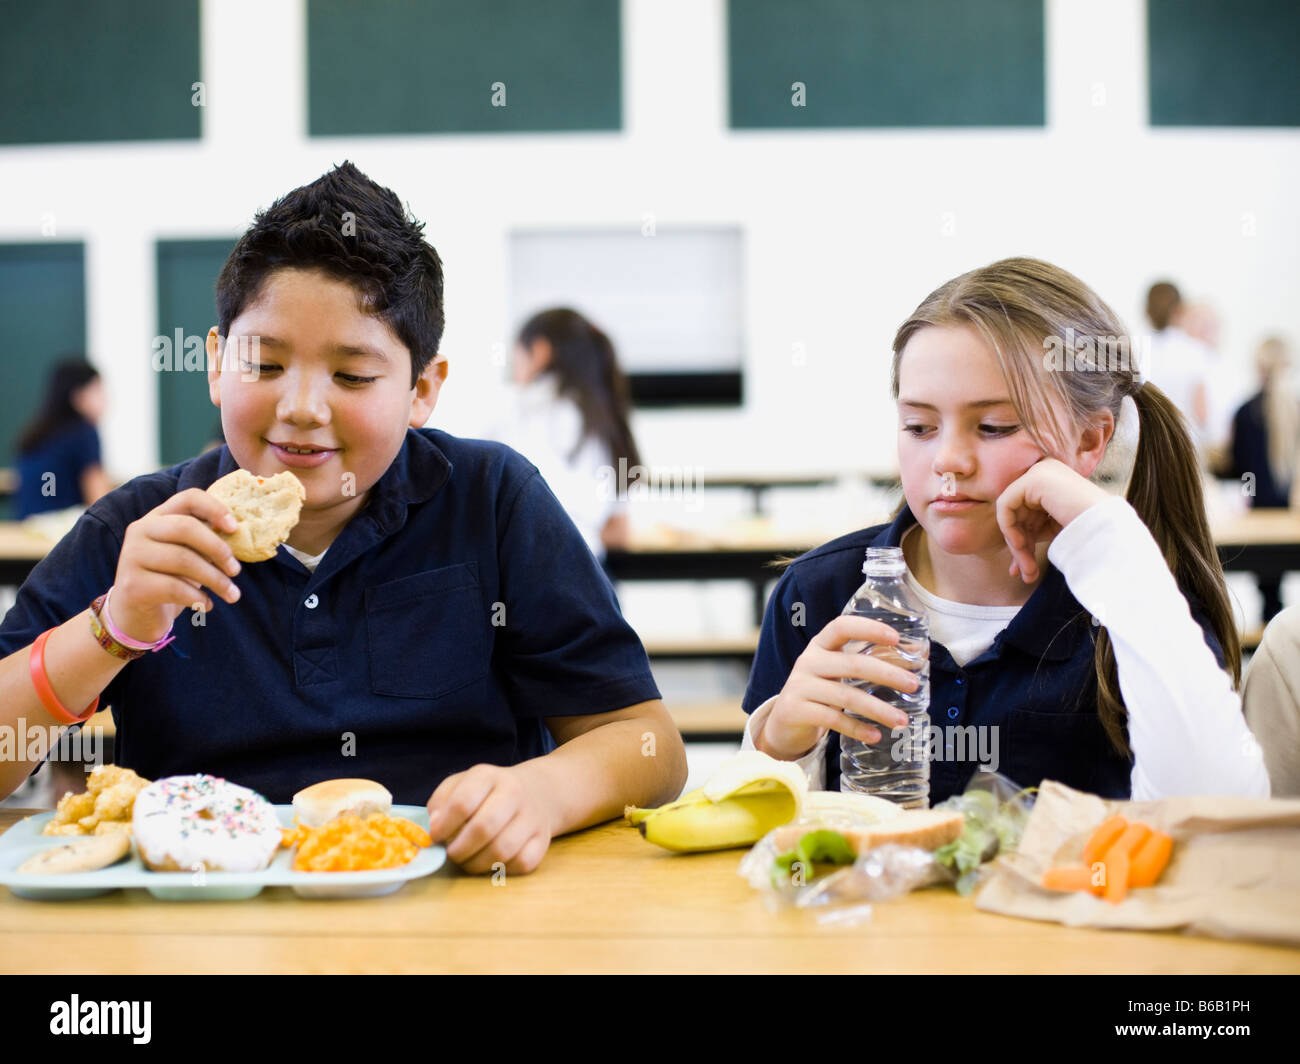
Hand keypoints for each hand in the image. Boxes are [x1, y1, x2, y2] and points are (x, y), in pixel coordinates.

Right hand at [111, 488, 242, 643]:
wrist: (136, 615)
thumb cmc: (172, 579)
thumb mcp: (190, 555)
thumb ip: (206, 541)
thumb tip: (241, 535)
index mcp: (158, 517)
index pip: (188, 498)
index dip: (215, 508)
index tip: (235, 529)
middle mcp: (140, 530)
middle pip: (186, 527)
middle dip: (218, 549)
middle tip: (236, 570)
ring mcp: (132, 556)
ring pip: (183, 559)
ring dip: (216, 579)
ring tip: (232, 594)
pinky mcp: (132, 585)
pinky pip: (174, 587)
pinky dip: (199, 597)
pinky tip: (207, 605)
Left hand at [426, 764, 553, 874]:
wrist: (535, 791)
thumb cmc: (487, 792)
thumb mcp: (460, 784)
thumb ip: (440, 802)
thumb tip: (435, 826)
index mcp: (488, 776)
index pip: (462, 803)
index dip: (443, 826)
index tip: (436, 837)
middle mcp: (513, 793)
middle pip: (483, 828)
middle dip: (459, 849)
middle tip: (451, 854)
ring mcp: (531, 817)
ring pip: (502, 850)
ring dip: (477, 864)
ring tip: (467, 860)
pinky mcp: (543, 840)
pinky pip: (521, 863)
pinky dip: (502, 869)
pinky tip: (491, 861)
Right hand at [759, 615, 921, 761]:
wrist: (784, 721)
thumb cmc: (820, 690)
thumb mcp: (838, 671)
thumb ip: (868, 660)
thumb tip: (916, 653)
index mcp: (820, 645)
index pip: (842, 627)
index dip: (868, 628)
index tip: (895, 637)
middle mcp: (808, 661)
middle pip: (852, 664)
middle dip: (887, 674)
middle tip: (913, 684)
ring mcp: (800, 686)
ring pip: (846, 696)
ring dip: (879, 709)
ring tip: (902, 721)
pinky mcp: (796, 710)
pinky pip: (833, 719)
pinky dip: (857, 728)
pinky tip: (876, 735)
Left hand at [996, 458, 1109, 583]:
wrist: (1111, 530)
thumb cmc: (1093, 535)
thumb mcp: (1058, 530)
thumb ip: (1036, 530)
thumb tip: (1015, 551)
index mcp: (1054, 482)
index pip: (1028, 515)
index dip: (1024, 543)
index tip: (1026, 571)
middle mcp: (1046, 472)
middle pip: (1020, 516)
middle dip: (1020, 549)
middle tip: (1025, 575)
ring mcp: (1040, 473)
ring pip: (1011, 515)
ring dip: (1017, 547)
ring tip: (1027, 572)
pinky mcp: (1033, 480)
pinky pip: (1005, 506)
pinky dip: (1009, 529)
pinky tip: (1021, 547)